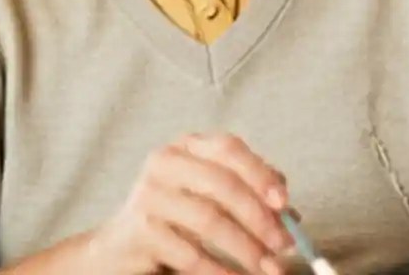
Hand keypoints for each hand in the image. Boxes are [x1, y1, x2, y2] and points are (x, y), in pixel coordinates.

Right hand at [86, 133, 293, 274]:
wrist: (118, 248)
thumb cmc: (175, 218)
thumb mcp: (212, 198)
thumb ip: (249, 195)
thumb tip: (290, 215)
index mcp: (188, 146)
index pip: (229, 149)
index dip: (260, 173)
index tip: (284, 201)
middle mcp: (165, 163)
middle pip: (222, 183)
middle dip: (259, 217)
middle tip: (284, 244)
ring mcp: (149, 195)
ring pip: (209, 219)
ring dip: (245, 247)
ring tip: (267, 267)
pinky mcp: (140, 231)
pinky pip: (189, 253)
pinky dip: (219, 270)